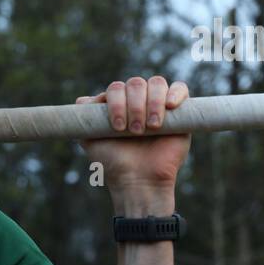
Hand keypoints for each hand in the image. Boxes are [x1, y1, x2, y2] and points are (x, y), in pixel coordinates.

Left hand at [75, 77, 191, 191]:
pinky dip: (175, 93)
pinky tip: (170, 107)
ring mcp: (158, 105)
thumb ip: (84, 119)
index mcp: (118, 105)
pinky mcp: (180, 112)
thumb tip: (83, 100)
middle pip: (136, 83)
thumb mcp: (90, 140)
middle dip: (134, 105)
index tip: (117, 127)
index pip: (117, 88)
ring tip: (151, 127)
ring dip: (152, 102)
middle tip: (134, 130)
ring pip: (156, 83)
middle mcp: (137, 102)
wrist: (139, 181)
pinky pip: (181, 88)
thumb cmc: (114, 163)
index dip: (116, 102)